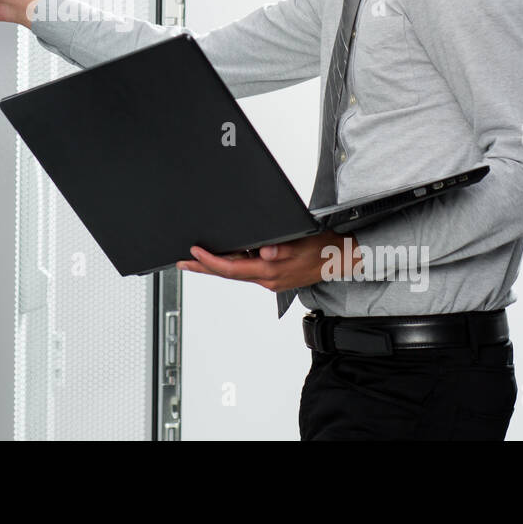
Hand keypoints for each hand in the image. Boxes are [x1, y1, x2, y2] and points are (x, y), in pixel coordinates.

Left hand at [176, 230, 361, 291]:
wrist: (340, 259)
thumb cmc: (323, 249)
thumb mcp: (303, 243)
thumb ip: (282, 248)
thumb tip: (265, 251)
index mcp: (271, 271)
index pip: (232, 269)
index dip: (210, 261)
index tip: (194, 253)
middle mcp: (268, 279)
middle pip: (228, 273)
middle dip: (204, 267)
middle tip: (182, 261)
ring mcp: (270, 280)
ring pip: (236, 273)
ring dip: (216, 266)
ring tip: (195, 259)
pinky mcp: (274, 276)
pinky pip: (247, 271)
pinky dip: (232, 265)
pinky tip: (224, 257)